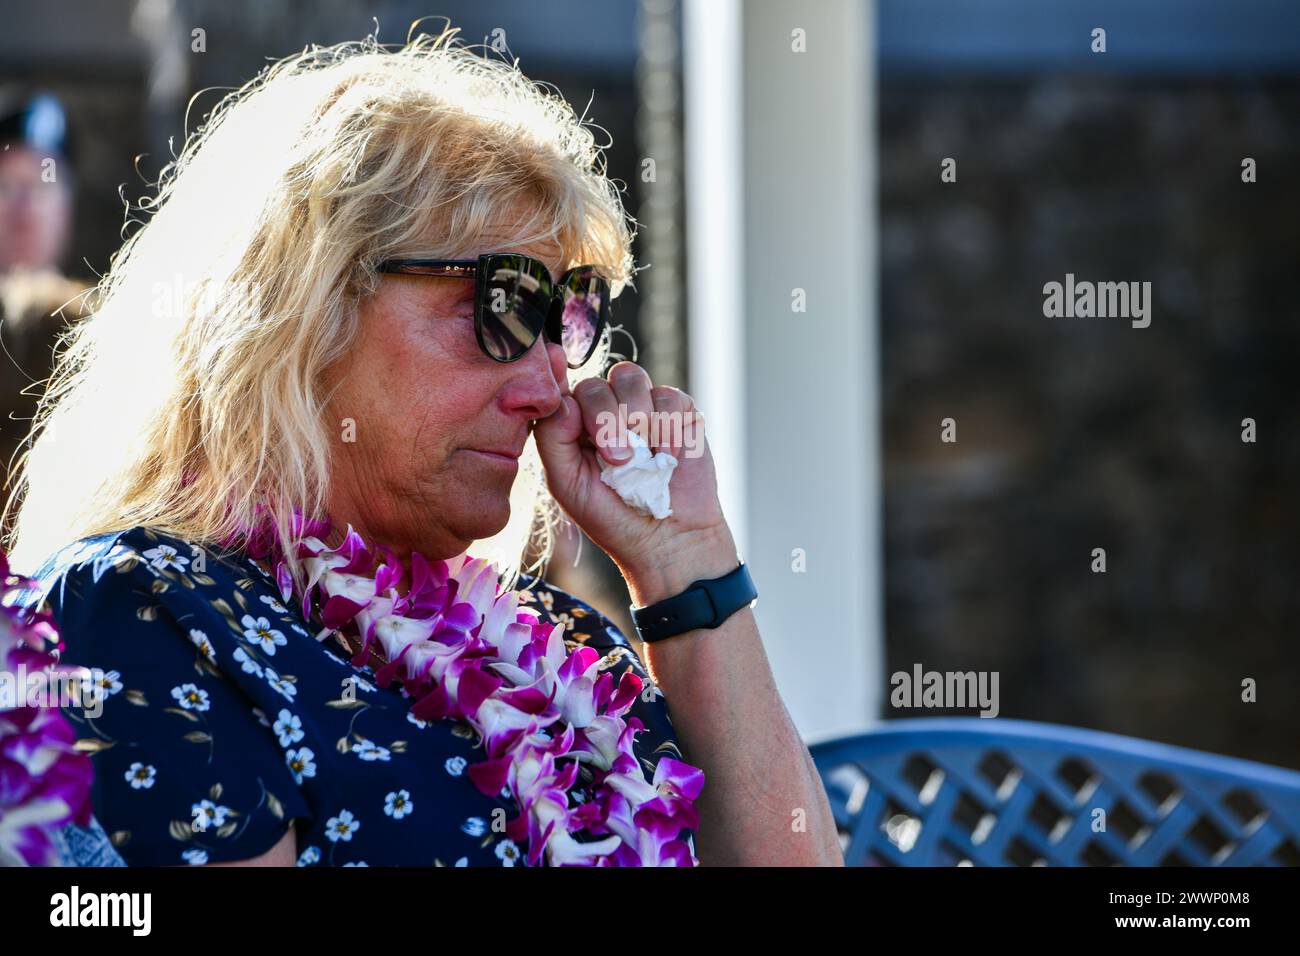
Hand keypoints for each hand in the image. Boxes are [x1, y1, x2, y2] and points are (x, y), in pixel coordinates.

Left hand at [533, 362, 737, 603]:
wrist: (667, 541)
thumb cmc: (612, 517)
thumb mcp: (568, 485)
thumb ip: (553, 440)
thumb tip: (564, 401)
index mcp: (574, 425)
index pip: (560, 390)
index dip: (562, 388)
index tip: (570, 408)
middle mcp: (606, 410)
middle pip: (594, 385)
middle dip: (605, 420)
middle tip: (619, 460)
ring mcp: (643, 408)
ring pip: (630, 377)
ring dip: (635, 416)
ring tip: (643, 457)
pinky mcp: (679, 412)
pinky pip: (668, 396)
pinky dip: (667, 427)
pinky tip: (667, 457)